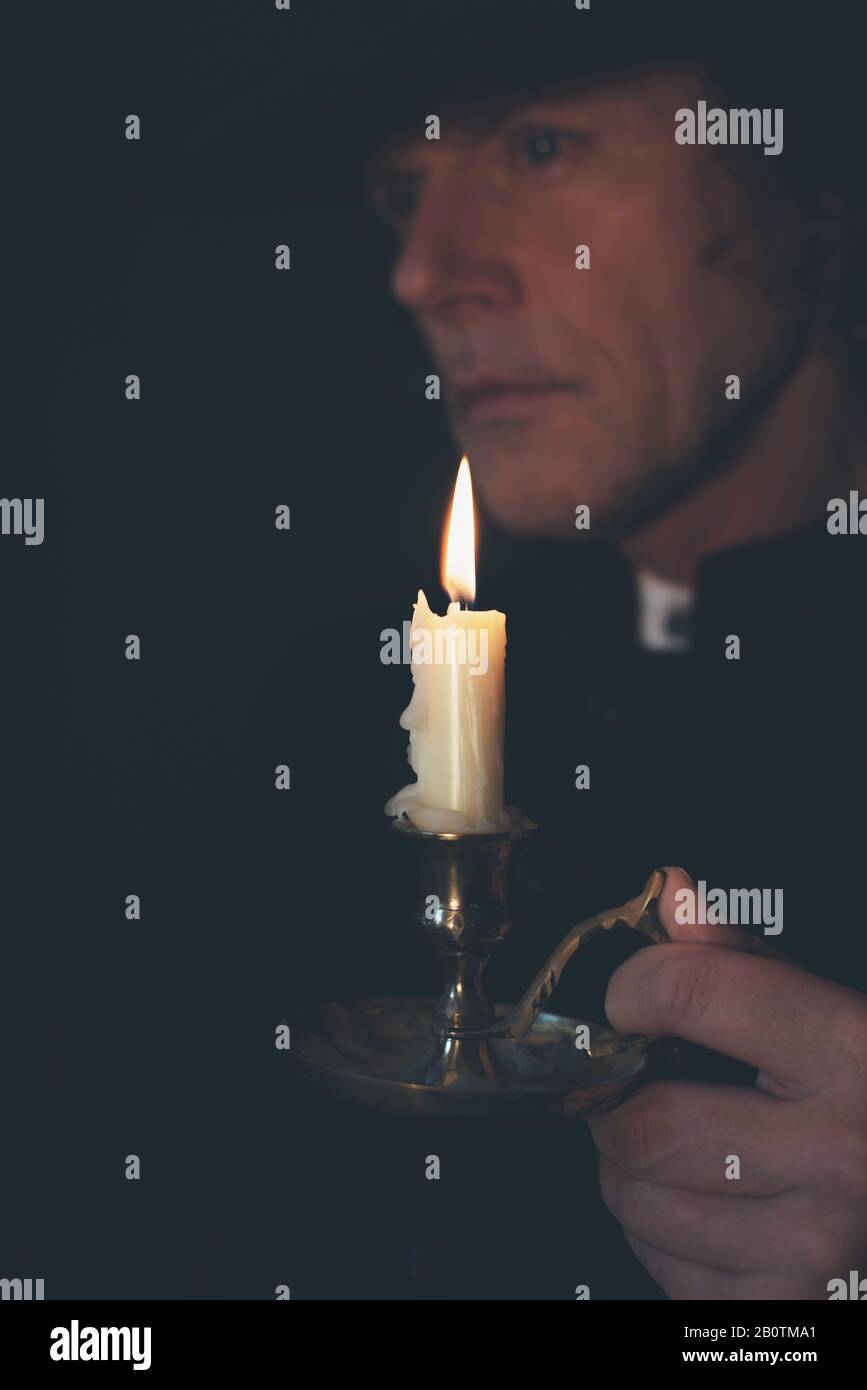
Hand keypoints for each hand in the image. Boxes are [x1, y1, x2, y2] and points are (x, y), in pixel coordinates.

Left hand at [588, 868, 866, 1298]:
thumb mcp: (833, 1012)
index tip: (627, 999)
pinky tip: (708, 1207)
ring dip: (633, 1172)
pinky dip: (660, 1236)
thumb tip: (670, 896)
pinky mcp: (788, 1305)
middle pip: (648, 1123)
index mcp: (850, 1054)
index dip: (634, 987)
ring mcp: (814, 1244)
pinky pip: (662, 1267)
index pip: (693, 993)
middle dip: (622, 1103)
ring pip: (638, 1201)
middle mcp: (837, 1154)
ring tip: (682, 1150)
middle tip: (640, 1089)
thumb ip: (743, 959)